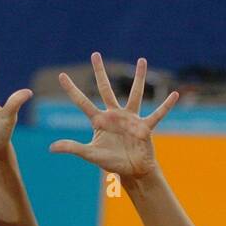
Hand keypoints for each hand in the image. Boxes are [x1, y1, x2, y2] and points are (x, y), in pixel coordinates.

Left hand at [50, 54, 178, 178]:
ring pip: (134, 94)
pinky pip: (157, 114)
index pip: (82, 102)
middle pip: (105, 89)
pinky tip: (174, 94)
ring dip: (139, 78)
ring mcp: (130, 118)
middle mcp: (114, 115)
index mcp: (99, 121)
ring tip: (142, 60)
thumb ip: (73, 148)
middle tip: (95, 54)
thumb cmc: (111, 162)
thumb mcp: (90, 155)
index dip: (72, 89)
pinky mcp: (145, 126)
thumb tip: (51, 148)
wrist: (132, 171)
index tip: (62, 75)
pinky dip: (166, 106)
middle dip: (100, 72)